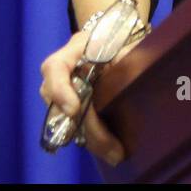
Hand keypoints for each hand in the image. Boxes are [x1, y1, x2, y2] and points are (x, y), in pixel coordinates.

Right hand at [39, 25, 144, 164]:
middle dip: (88, 129)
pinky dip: (95, 139)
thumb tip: (135, 66)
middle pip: (63, 107)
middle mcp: (58, 80)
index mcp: (66, 56)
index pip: (54, 70)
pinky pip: (79, 127)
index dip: (61, 91)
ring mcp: (62, 98)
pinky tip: (112, 149)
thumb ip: (124, 51)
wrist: (107, 41)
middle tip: (112, 146)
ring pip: (70, 123)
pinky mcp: (73, 110)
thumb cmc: (112, 37)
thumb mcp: (118, 39)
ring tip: (116, 153)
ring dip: (93, 140)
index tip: (74, 109)